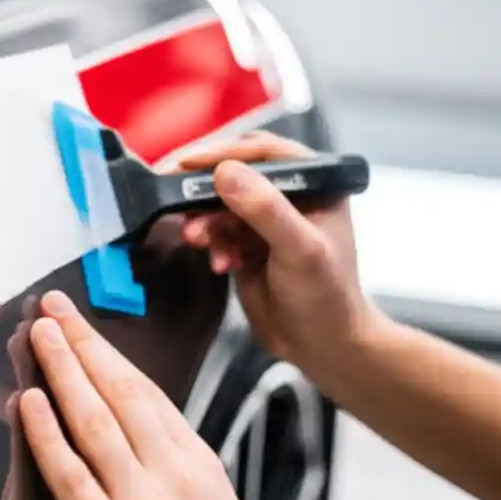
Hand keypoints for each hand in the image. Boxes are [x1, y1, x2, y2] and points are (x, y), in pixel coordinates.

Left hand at [18, 291, 265, 499]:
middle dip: (84, 343)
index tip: (84, 322)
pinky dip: (49, 434)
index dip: (109, 352)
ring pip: (94, 422)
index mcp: (198, 464)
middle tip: (53, 305)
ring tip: (40, 332)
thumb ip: (181, 465)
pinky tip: (30, 400)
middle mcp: (174, 476)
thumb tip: (154, 425)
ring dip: (63, 370)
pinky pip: (73, 476)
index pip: (147, 392)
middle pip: (121, 393)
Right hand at [178, 132, 385, 361]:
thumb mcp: (299, 249)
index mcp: (316, 183)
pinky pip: (217, 231)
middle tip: (173, 192)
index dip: (223, 152)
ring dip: (205, 220)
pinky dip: (211, 243)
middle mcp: (291, 195)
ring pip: (221, 203)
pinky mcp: (247, 244)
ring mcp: (267, 221)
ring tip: (196, 238)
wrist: (323, 347)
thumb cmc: (327, 298)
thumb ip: (265, 209)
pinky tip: (218, 263)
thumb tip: (224, 171)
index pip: (264, 152)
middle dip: (205, 189)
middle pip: (236, 173)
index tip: (187, 162)